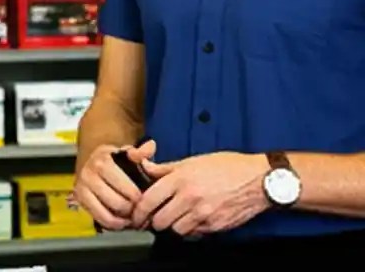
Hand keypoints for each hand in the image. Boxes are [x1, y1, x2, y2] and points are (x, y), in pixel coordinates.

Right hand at [72, 139, 156, 229]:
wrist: (93, 161)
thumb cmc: (116, 161)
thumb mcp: (128, 153)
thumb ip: (140, 153)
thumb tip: (150, 146)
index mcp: (103, 161)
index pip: (128, 189)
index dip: (140, 199)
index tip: (145, 200)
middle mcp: (89, 173)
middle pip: (119, 204)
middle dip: (133, 210)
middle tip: (141, 211)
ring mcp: (82, 187)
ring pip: (109, 214)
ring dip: (123, 219)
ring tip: (132, 217)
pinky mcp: (79, 199)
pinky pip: (99, 219)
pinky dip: (113, 224)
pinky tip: (121, 221)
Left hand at [131, 152, 269, 236]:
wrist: (259, 180)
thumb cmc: (228, 167)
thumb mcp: (193, 160)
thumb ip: (165, 168)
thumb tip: (144, 167)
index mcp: (181, 179)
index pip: (148, 200)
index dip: (137, 210)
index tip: (135, 213)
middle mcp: (190, 198)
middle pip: (159, 221)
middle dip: (154, 220)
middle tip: (154, 217)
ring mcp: (204, 214)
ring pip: (175, 230)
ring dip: (172, 226)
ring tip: (174, 217)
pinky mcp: (215, 225)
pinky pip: (194, 234)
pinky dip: (189, 230)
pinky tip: (191, 220)